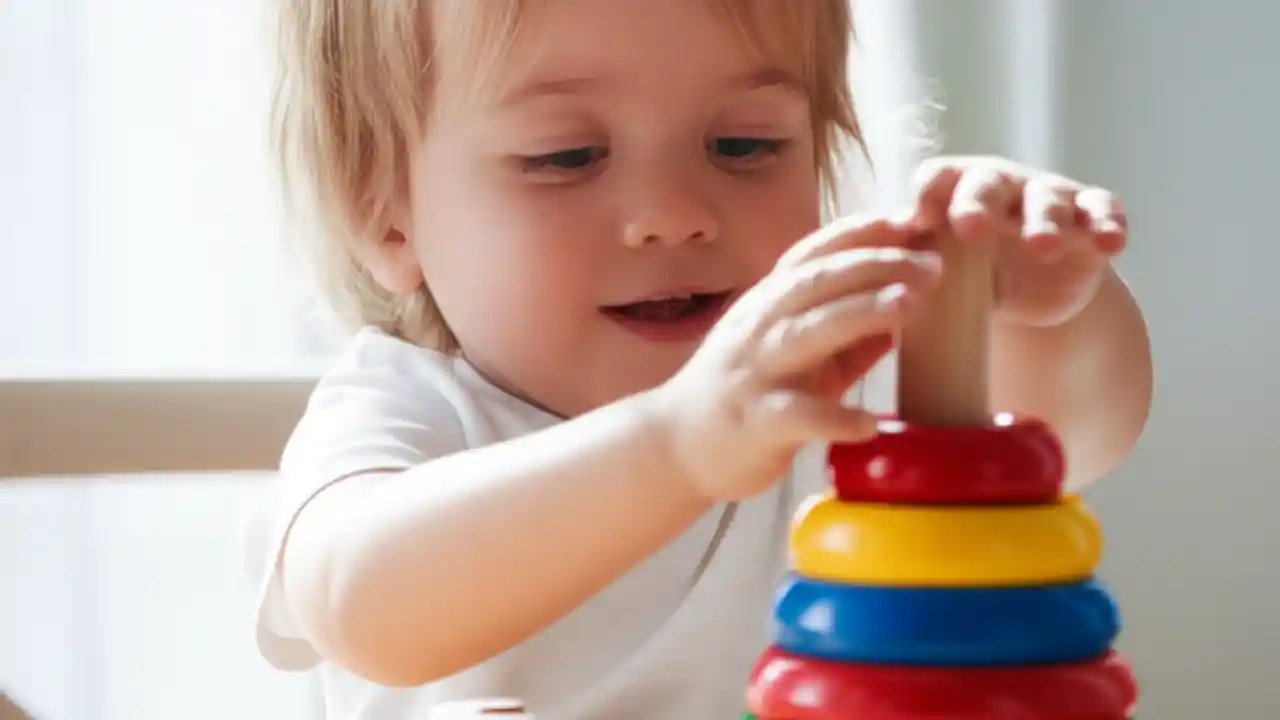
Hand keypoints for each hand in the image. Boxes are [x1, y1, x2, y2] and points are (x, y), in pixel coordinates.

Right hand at [651, 215, 941, 501]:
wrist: (677, 443)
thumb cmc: (743, 392)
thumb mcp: (792, 352)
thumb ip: (846, 335)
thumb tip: (904, 307)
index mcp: (770, 303)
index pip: (815, 254)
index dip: (860, 233)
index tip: (909, 219)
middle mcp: (760, 327)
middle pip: (818, 283)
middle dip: (876, 267)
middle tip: (932, 266)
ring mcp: (755, 372)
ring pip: (808, 333)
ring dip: (858, 314)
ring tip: (908, 306)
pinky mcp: (755, 421)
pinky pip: (798, 416)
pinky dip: (835, 417)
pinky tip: (870, 423)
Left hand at [909, 156, 1128, 326]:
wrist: (1027, 296)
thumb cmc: (965, 275)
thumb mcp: (938, 270)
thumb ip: (911, 260)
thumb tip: (875, 259)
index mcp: (953, 191)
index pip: (936, 179)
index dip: (927, 195)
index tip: (916, 220)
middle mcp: (1000, 185)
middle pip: (988, 183)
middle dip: (979, 202)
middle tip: (970, 226)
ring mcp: (1047, 198)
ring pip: (1047, 198)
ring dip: (1045, 218)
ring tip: (1041, 245)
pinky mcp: (1088, 219)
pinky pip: (1102, 211)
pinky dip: (1108, 223)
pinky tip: (1111, 241)